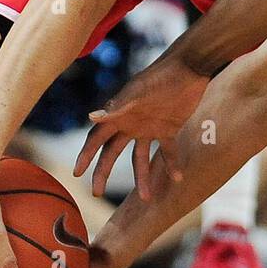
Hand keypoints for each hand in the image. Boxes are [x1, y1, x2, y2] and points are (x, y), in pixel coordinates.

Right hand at [74, 53, 209, 198]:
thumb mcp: (138, 93)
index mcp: (118, 115)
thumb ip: (117, 106)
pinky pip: (168, 151)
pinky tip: (177, 179)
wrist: (189, 69)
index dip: (85, 156)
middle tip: (97, 193)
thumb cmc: (160, 77)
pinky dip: (171, 165)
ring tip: (147, 198)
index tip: (77, 173)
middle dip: (103, 172)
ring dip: (142, 177)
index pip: (96, 139)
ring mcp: (149, 127)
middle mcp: (130, 123)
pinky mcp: (169, 129)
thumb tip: (90, 117)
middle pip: (111, 153)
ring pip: (140, 158)